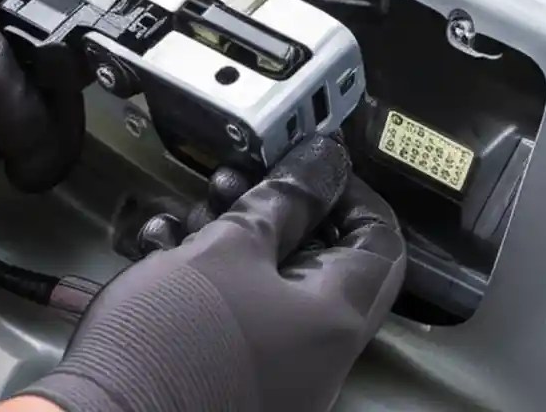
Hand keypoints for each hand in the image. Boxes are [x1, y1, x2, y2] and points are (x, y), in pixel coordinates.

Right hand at [15, 135, 406, 411]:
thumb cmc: (169, 343)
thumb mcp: (229, 247)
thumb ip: (283, 200)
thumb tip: (323, 165)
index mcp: (335, 319)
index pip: (380, 242)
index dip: (350, 192)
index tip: (314, 167)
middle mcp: (317, 355)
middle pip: (318, 261)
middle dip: (276, 211)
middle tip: (239, 185)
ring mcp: (277, 374)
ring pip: (269, 285)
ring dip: (232, 240)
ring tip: (190, 215)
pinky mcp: (232, 380)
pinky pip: (237, 317)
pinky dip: (208, 281)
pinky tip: (165, 252)